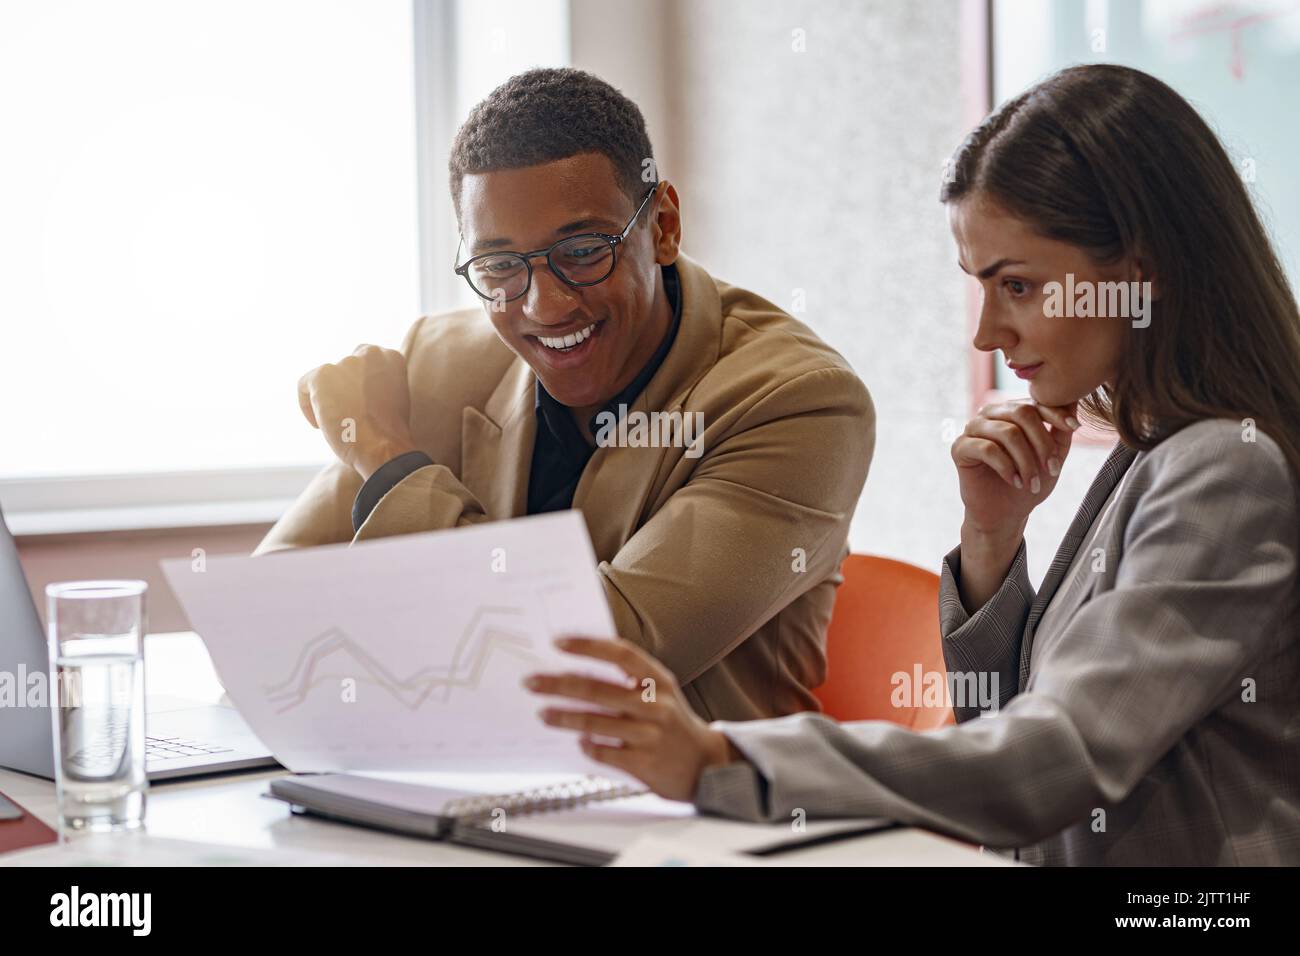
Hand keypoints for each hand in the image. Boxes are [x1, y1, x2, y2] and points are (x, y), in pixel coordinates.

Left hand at [297, 345, 415, 478]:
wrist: (384, 447)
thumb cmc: (389, 434)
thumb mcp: (392, 399)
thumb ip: (376, 384)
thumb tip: (354, 389)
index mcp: (390, 357)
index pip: (364, 363)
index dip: (359, 386)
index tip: (362, 407)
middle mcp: (369, 353)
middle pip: (344, 369)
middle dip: (344, 390)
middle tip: (349, 415)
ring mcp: (346, 363)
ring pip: (325, 379)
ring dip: (328, 400)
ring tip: (338, 424)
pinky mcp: (322, 376)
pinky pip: (304, 386)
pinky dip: (307, 407)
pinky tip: (321, 426)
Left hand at [524, 636, 742, 801]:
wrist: (706, 764)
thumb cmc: (672, 723)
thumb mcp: (661, 692)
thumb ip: (629, 678)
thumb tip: (578, 667)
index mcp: (659, 680)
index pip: (621, 654)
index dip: (589, 646)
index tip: (558, 642)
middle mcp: (657, 705)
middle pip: (599, 690)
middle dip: (559, 685)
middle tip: (532, 682)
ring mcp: (651, 735)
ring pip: (597, 723)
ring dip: (564, 718)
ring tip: (543, 714)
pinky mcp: (646, 764)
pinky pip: (606, 753)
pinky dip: (588, 747)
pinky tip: (579, 743)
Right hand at [953, 400, 1078, 535]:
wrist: (1004, 515)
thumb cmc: (1028, 483)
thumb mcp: (1052, 456)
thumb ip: (1061, 430)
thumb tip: (1075, 399)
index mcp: (1011, 411)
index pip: (1035, 402)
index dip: (1056, 413)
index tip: (1074, 426)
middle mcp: (990, 414)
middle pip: (1022, 413)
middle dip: (1042, 443)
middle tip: (1052, 469)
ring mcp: (972, 429)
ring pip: (1007, 432)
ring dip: (1026, 461)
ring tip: (1032, 483)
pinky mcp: (960, 448)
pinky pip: (987, 449)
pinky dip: (1006, 467)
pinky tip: (1014, 482)